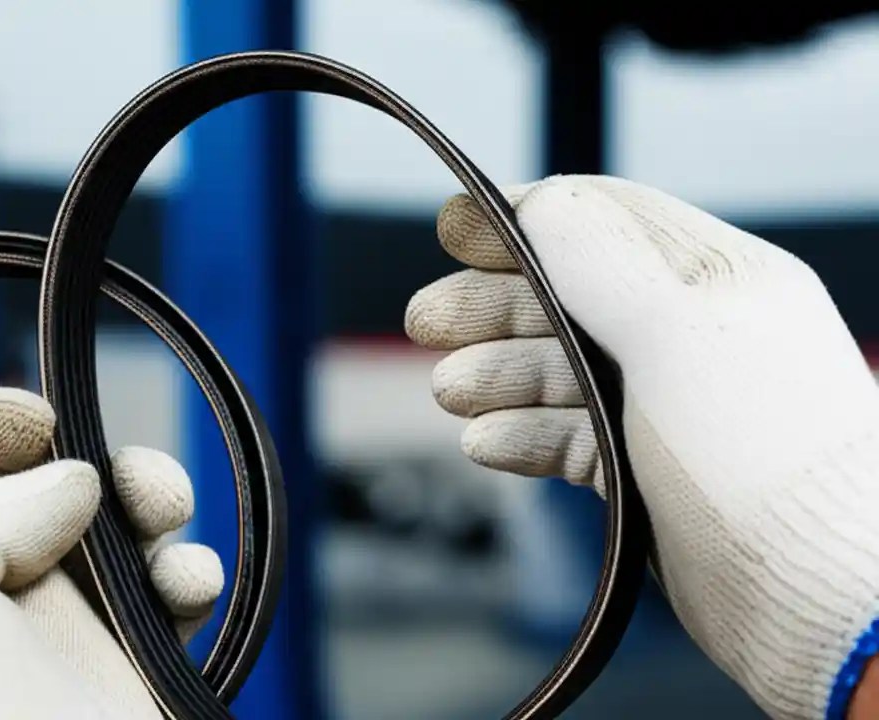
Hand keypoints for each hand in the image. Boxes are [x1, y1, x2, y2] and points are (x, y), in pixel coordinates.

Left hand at [0, 388, 222, 718]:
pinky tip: (189, 586)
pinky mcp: (134, 669)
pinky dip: (194, 572)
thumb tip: (77, 484)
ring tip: (169, 520)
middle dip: (100, 462)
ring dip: (157, 508)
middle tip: (133, 481)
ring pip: (123, 534)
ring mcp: (68, 633)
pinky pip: (175, 596)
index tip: (39, 419)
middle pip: (53, 487)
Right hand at [405, 175, 878, 719]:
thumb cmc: (761, 453)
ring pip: (558, 371)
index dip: (522, 220)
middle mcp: (688, 334)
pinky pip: (568, 437)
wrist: (818, 596)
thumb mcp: (678, 333)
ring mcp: (665, 405)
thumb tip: (539, 200)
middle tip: (425, 321)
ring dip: (497, 374)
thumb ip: (601, 263)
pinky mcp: (644, 472)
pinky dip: (523, 435)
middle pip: (566, 298)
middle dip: (492, 305)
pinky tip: (485, 444)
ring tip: (449, 391)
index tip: (451, 228)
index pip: (602, 222)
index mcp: (713, 278)